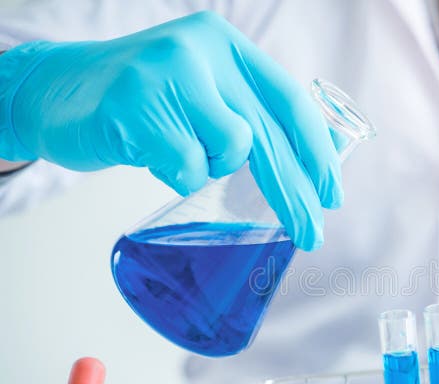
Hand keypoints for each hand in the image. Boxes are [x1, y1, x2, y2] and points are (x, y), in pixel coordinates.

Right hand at [0, 11, 340, 250]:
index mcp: (225, 44)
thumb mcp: (201, 87)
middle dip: (295, 193)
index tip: (332, 194)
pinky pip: (188, 168)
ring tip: (176, 146)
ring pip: (230, 153)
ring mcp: (166, 76)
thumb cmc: (141, 100)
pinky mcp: (137, 110)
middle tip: (311, 234)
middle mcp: (201, 50)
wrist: (54, 91)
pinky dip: (178, 175)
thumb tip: (314, 163)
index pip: (289, 101)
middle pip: (268, 135)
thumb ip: (247, 110)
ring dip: (209, 167)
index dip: (317, 152)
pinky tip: (151, 153)